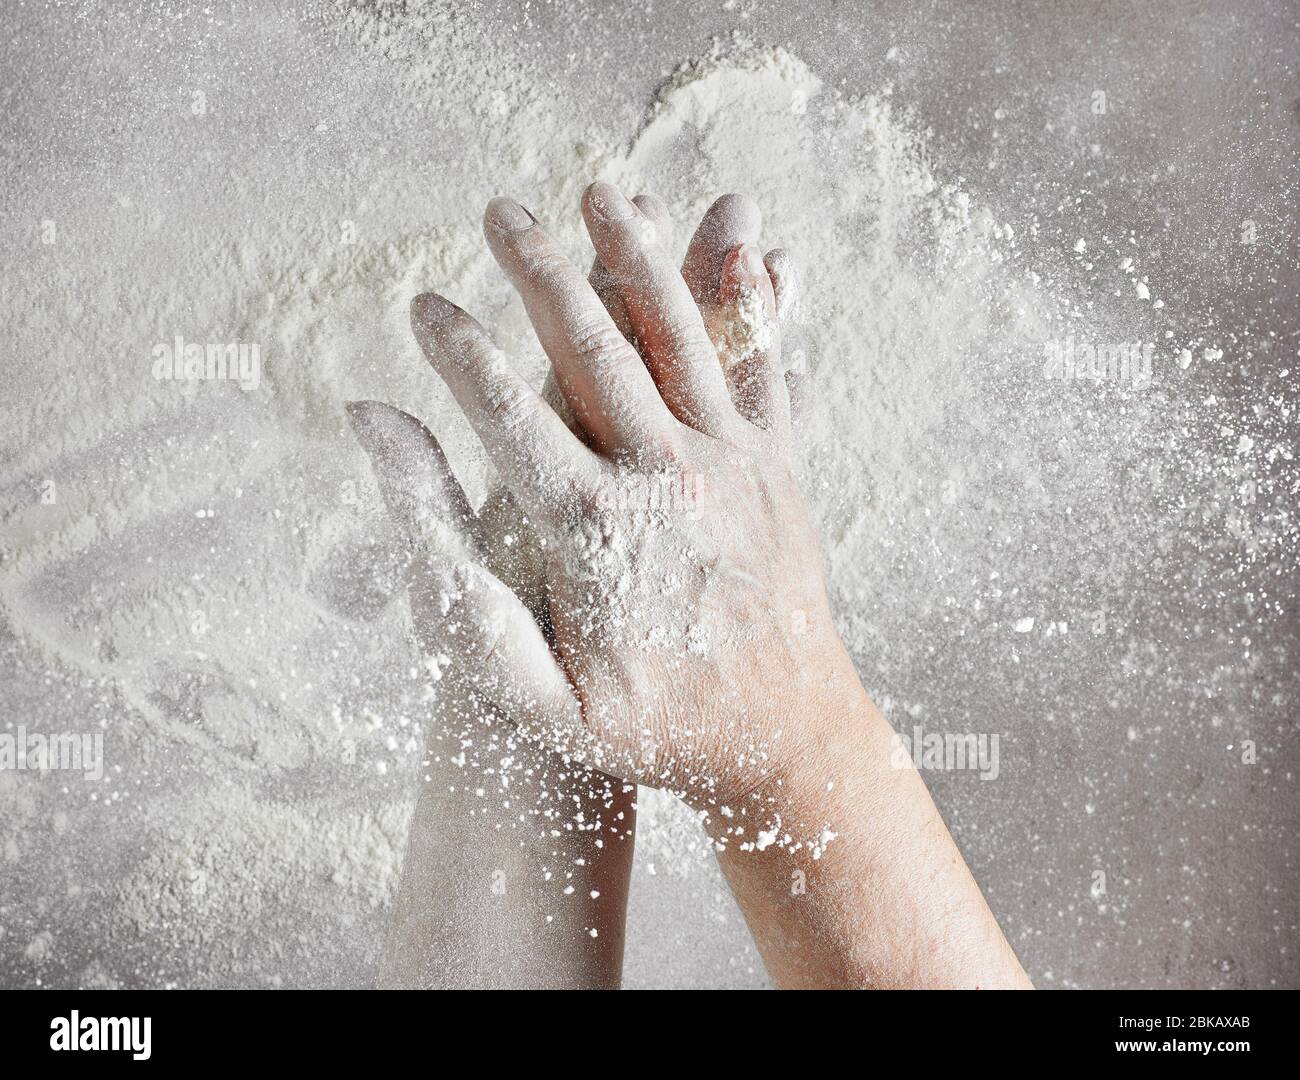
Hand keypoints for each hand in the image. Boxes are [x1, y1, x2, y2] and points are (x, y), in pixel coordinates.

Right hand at [407, 183, 836, 821]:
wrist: (784, 744)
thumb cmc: (646, 729)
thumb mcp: (526, 689)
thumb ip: (446, 571)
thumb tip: (382, 442)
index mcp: (593, 528)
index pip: (507, 411)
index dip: (459, 353)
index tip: (424, 305)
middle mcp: (666, 478)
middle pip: (592, 346)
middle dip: (539, 271)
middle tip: (501, 211)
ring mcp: (732, 466)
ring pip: (678, 335)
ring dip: (638, 257)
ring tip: (603, 193)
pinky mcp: (779, 470)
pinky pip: (763, 370)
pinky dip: (751, 308)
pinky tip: (747, 252)